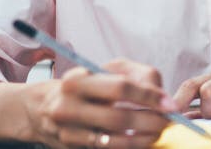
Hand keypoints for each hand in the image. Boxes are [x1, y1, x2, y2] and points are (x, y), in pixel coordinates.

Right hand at [24, 58, 178, 147]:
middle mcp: (68, 106)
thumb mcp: (104, 70)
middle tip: (168, 121)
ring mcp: (67, 132)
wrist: (41, 109)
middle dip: (150, 121)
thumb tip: (161, 95)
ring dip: (142, 139)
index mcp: (77, 80)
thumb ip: (135, 75)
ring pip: (113, 141)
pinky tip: (140, 141)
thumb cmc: (83, 85)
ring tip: (157, 133)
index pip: (120, 87)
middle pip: (118, 118)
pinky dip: (127, 147)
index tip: (169, 103)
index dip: (149, 96)